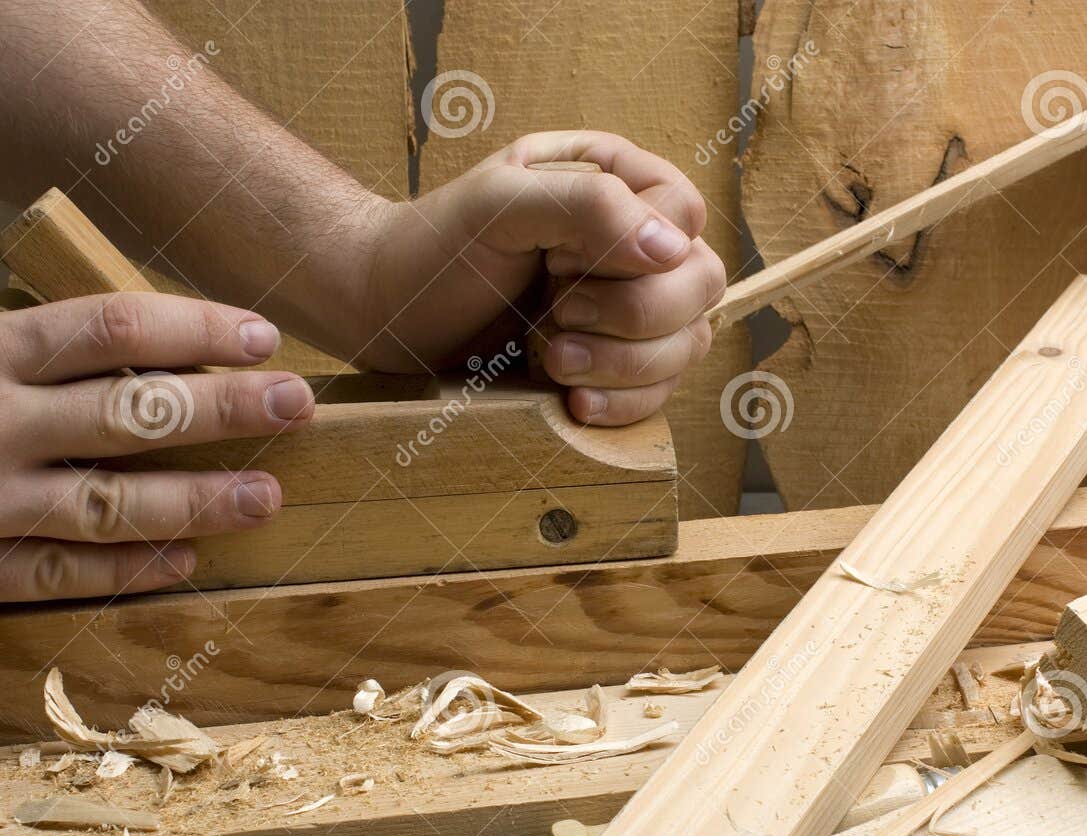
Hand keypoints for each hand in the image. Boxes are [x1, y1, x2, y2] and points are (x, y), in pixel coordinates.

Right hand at [0, 295, 314, 612]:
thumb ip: (26, 349)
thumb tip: (147, 358)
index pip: (112, 329)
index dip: (198, 331)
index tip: (259, 336)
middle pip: (133, 415)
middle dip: (230, 409)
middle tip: (298, 404)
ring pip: (114, 505)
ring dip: (203, 501)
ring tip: (267, 496)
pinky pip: (67, 574)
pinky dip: (135, 568)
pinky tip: (189, 557)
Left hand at [341, 131, 725, 425]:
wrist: (386, 314)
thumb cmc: (433, 247)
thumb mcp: (500, 203)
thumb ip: (589, 206)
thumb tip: (674, 249)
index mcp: (615, 180)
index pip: (685, 217)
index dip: (638, 255)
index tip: (559, 267)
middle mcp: (632, 241)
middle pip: (700, 285)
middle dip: (634, 317)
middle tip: (558, 318)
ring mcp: (628, 306)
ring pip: (689, 343)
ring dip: (627, 366)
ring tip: (552, 362)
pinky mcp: (615, 363)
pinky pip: (661, 391)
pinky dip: (625, 404)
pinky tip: (573, 401)